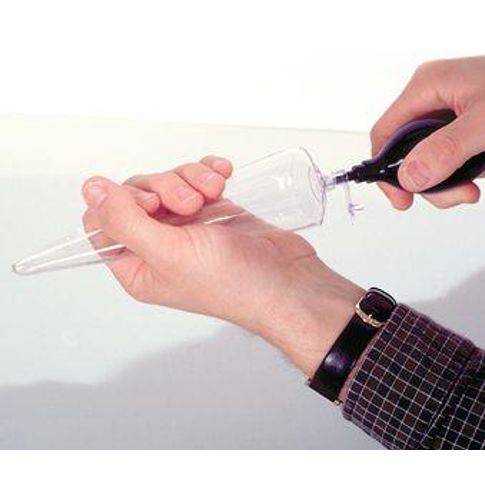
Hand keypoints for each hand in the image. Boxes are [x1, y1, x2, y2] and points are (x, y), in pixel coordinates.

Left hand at [82, 156, 363, 376]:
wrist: (287, 280)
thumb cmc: (232, 281)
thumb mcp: (168, 253)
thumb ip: (123, 220)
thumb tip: (91, 188)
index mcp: (137, 264)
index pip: (103, 223)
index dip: (120, 204)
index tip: (150, 206)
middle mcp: (159, 245)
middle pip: (137, 194)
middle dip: (165, 188)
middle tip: (191, 204)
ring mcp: (187, 226)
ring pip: (169, 182)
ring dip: (190, 178)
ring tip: (214, 191)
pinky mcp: (213, 211)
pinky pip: (197, 178)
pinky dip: (208, 171)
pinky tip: (224, 176)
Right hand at [371, 54, 484, 209]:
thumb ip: (445, 150)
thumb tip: (409, 177)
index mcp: (427, 88)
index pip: (384, 134)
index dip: (386, 169)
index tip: (401, 197)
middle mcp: (433, 102)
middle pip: (407, 154)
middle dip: (431, 181)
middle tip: (457, 193)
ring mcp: (450, 117)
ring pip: (429, 163)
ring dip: (454, 180)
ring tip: (484, 174)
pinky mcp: (466, 130)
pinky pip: (452, 160)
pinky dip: (468, 172)